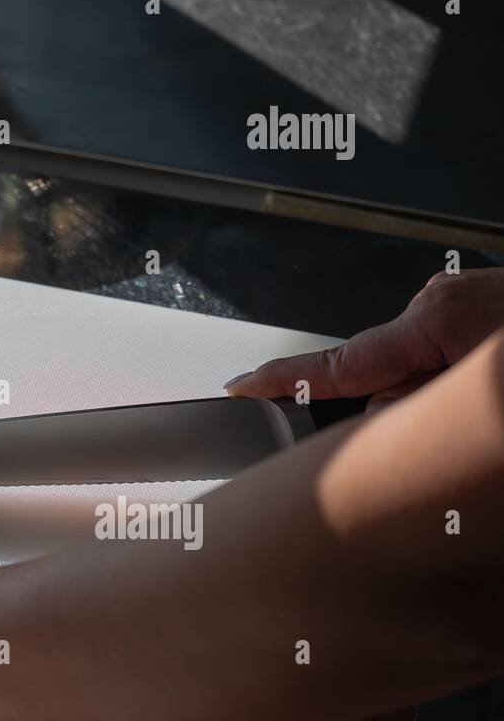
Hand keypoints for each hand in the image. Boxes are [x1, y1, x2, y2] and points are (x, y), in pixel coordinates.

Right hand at [225, 267, 503, 408]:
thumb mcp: (480, 397)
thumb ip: (417, 409)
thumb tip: (374, 413)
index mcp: (436, 318)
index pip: (340, 361)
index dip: (283, 379)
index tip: (241, 387)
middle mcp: (439, 302)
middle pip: (382, 372)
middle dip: (400, 402)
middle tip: (443, 419)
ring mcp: (457, 302)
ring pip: (415, 367)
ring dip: (435, 392)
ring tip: (478, 405)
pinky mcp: (474, 307)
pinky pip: (441, 354)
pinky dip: (452, 377)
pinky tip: (481, 389)